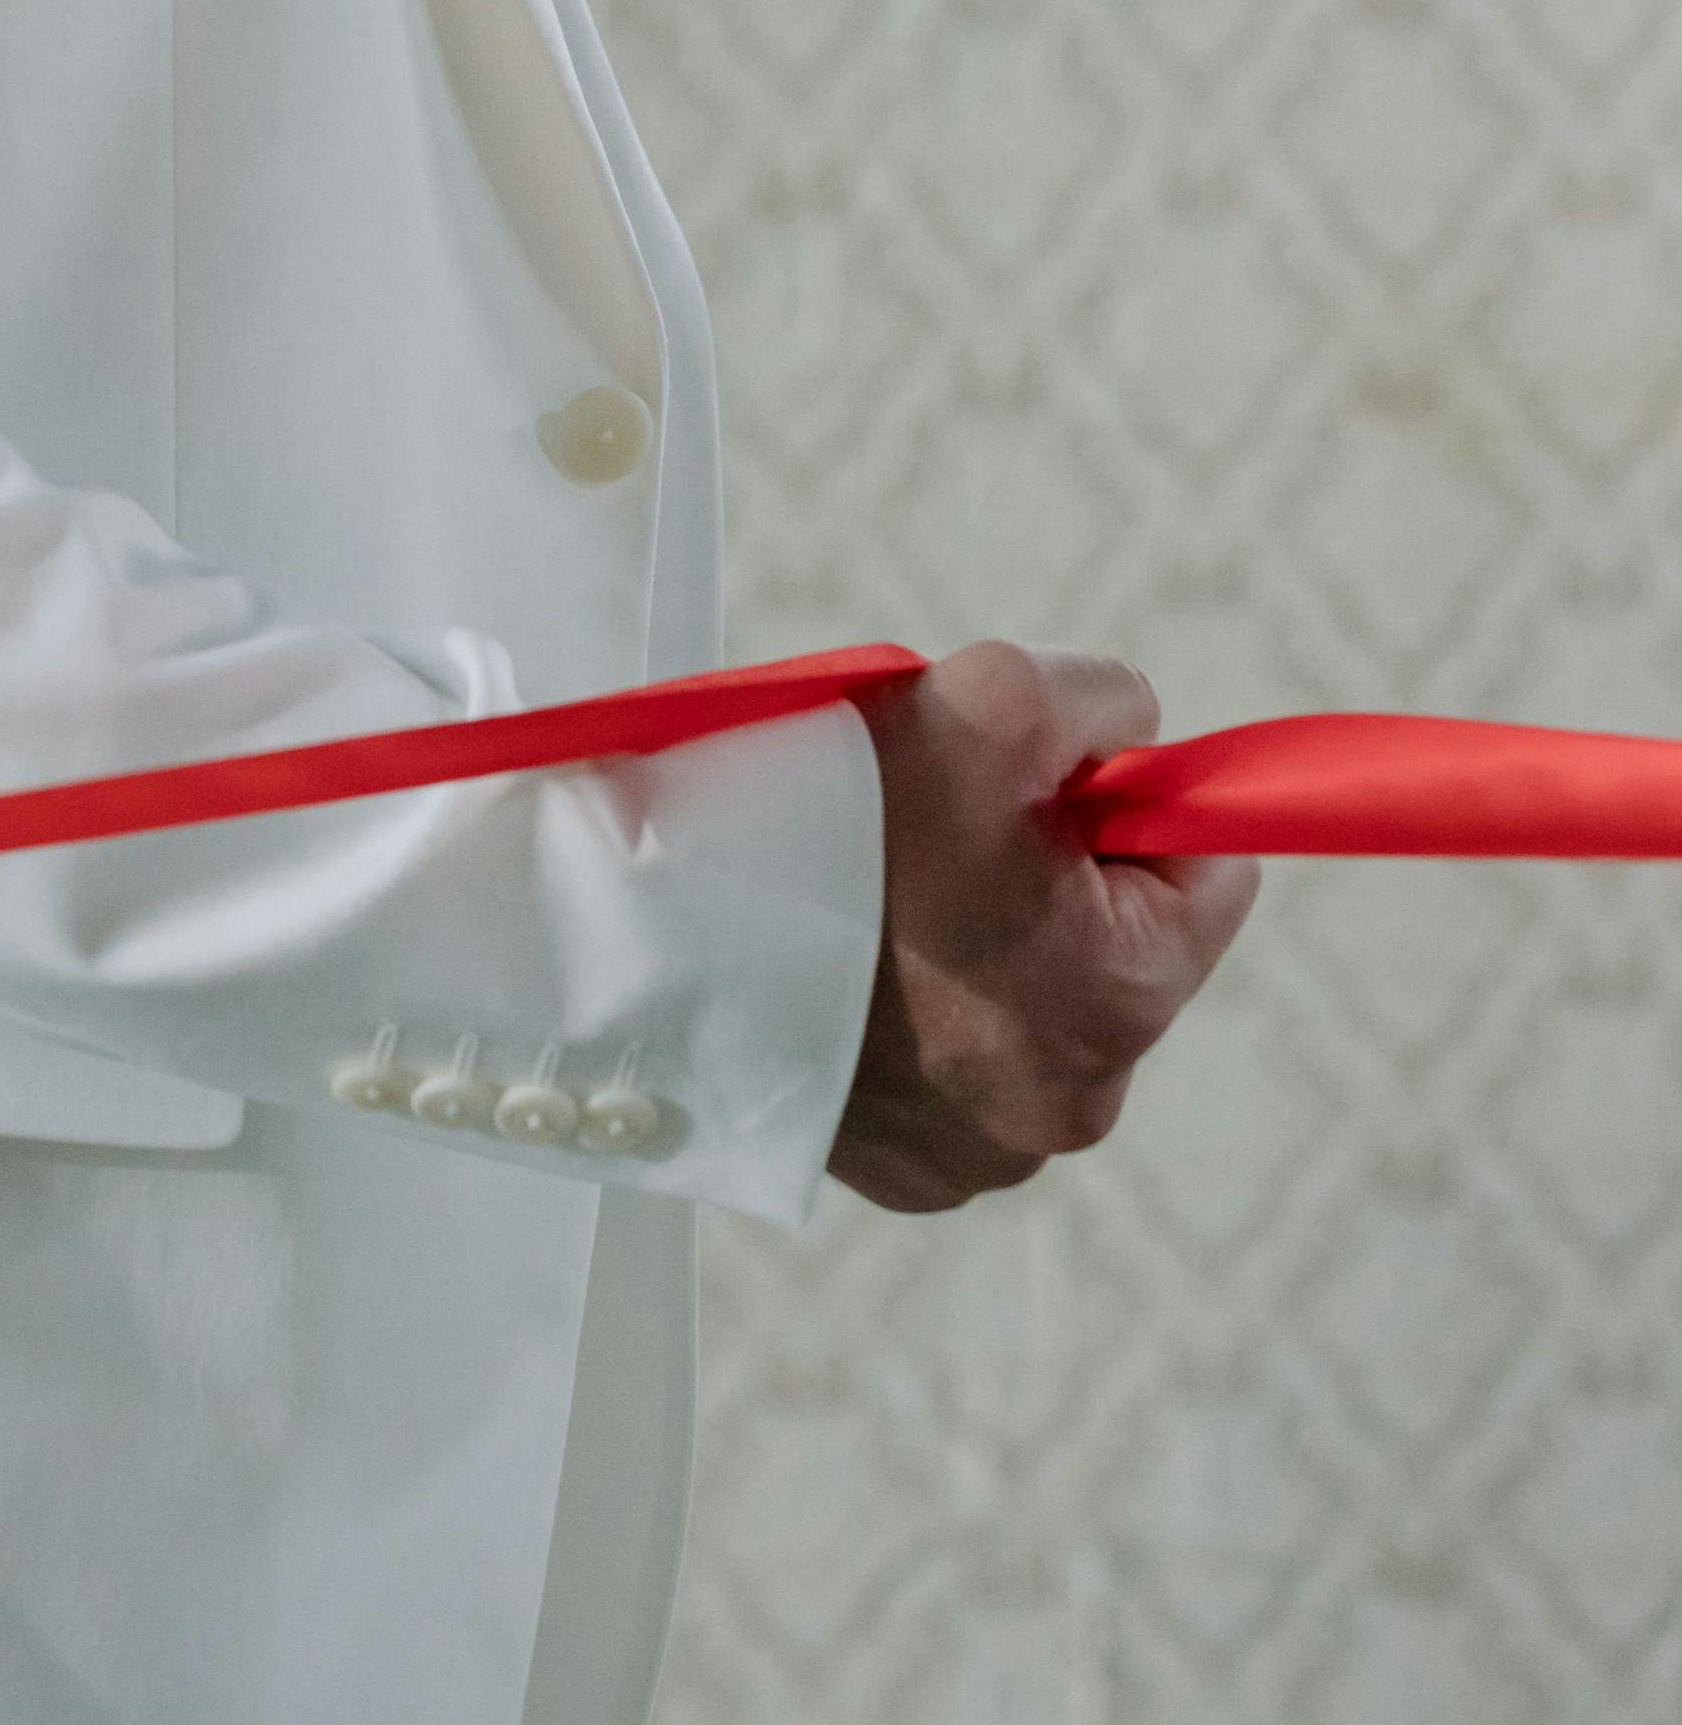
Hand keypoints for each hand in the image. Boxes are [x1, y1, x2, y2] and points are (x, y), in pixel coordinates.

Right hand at [830, 640, 1256, 1215]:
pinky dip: (900, 1003)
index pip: (1207, 871)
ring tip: (869, 885)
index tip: (1033, 776)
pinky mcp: (890, 1168)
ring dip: (966, 935)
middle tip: (933, 824)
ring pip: (1017, 1000)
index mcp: (1121, 1002)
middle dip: (1037, 870)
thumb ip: (1099, 695)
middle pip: (1102, 938)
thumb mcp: (994, 696)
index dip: (1123, 797)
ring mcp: (973, 1154)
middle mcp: (1065, 1108)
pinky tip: (839, 953)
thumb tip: (1127, 734)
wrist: (658, 951)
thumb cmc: (836, 825)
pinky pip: (936, 1064)